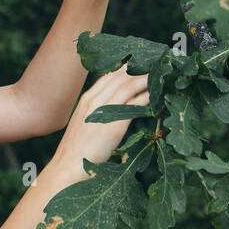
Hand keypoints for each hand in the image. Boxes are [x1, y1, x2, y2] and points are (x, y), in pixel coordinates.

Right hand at [52, 66, 151, 184]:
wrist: (68, 166)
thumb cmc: (77, 149)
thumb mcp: (84, 123)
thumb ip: (97, 111)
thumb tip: (115, 107)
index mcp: (87, 99)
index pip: (110, 75)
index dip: (126, 68)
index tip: (140, 63)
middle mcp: (95, 100)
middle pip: (121, 76)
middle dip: (139, 68)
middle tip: (156, 64)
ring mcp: (104, 111)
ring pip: (128, 86)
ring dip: (146, 79)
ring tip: (159, 75)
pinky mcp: (114, 125)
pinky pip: (134, 105)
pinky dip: (146, 97)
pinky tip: (155, 96)